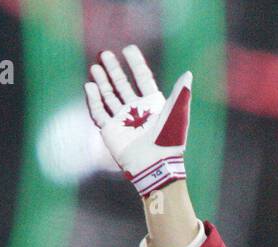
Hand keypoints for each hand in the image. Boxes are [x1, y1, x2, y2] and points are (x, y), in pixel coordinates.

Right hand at [85, 45, 191, 196]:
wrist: (154, 165)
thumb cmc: (168, 141)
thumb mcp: (176, 115)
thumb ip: (180, 94)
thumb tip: (188, 74)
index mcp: (152, 105)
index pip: (142, 79)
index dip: (136, 64)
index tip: (129, 49)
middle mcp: (136, 110)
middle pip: (123, 85)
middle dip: (114, 69)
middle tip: (106, 54)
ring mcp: (122, 120)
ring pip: (110, 96)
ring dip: (103, 81)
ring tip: (95, 67)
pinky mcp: (110, 130)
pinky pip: (100, 112)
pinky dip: (94, 99)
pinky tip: (90, 86)